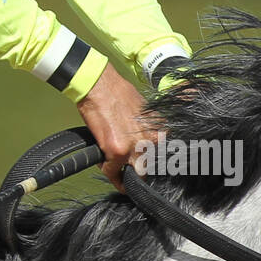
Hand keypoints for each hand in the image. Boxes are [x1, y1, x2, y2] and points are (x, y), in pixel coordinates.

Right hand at [75, 63, 150, 192]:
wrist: (99, 85)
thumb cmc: (118, 93)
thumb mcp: (144, 112)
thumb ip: (149, 130)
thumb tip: (149, 142)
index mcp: (159, 132)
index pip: (161, 158)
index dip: (152, 163)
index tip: (147, 166)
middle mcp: (150, 141)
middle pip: (148, 168)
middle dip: (140, 171)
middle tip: (130, 170)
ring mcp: (134, 148)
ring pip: (133, 174)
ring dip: (124, 175)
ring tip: (118, 172)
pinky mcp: (116, 152)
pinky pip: (113, 172)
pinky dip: (108, 171)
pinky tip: (105, 165)